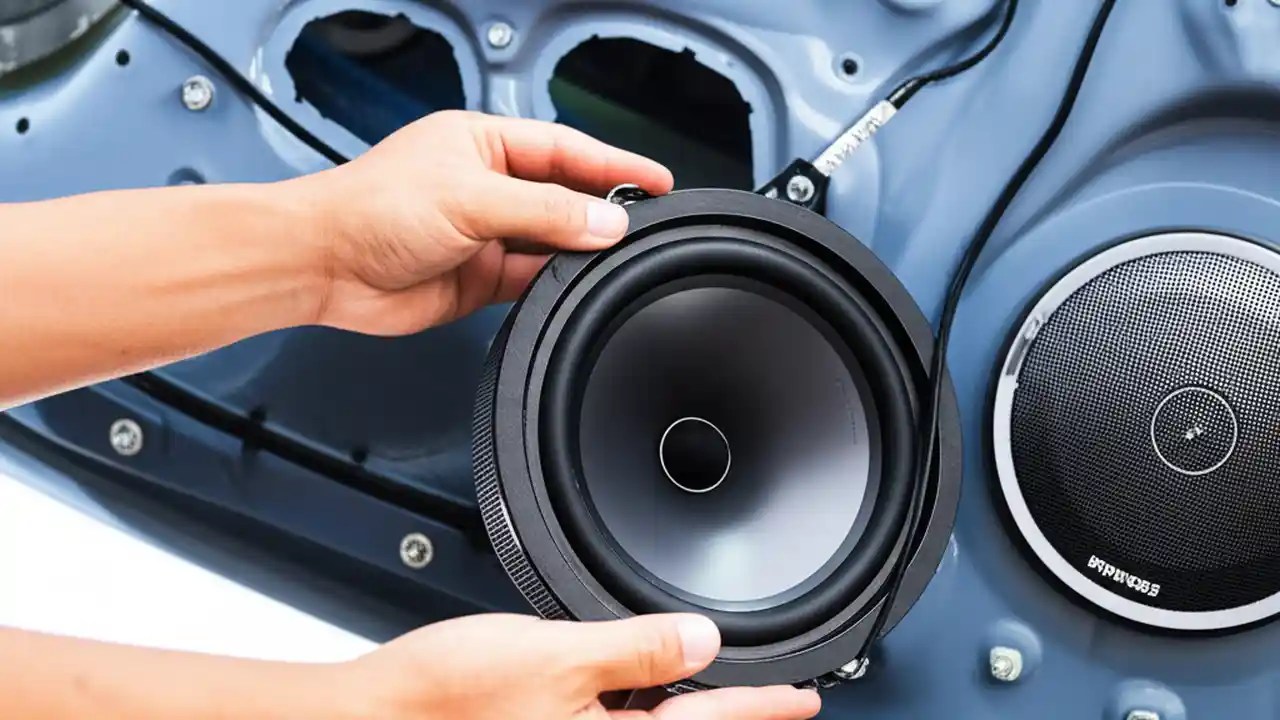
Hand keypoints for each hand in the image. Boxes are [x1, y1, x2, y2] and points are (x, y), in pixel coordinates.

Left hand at [291, 110, 673, 334]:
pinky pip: (532, 278)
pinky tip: (573, 283)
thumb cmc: (370, 208)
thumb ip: (544, 211)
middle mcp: (486, 185)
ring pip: (550, 240)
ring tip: (614, 258)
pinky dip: (554, 282)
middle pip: (563, 196)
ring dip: (578, 250)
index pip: (566, 149)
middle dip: (601, 210)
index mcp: (483, 142)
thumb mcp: (470, 198)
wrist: (322, 265)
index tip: (655, 180)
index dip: (613, 165)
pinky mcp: (478, 277)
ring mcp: (483, 232)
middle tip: (644, 224)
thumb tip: (604, 222)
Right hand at [335, 613, 821, 719]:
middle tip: (769, 697)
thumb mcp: (557, 656)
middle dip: (725, 714)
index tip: (804, 700)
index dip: (765, 709)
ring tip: (707, 684)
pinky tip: (633, 689)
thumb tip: (701, 641)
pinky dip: (634, 712)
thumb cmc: (446, 697)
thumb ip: (637, 650)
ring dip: (679, 710)